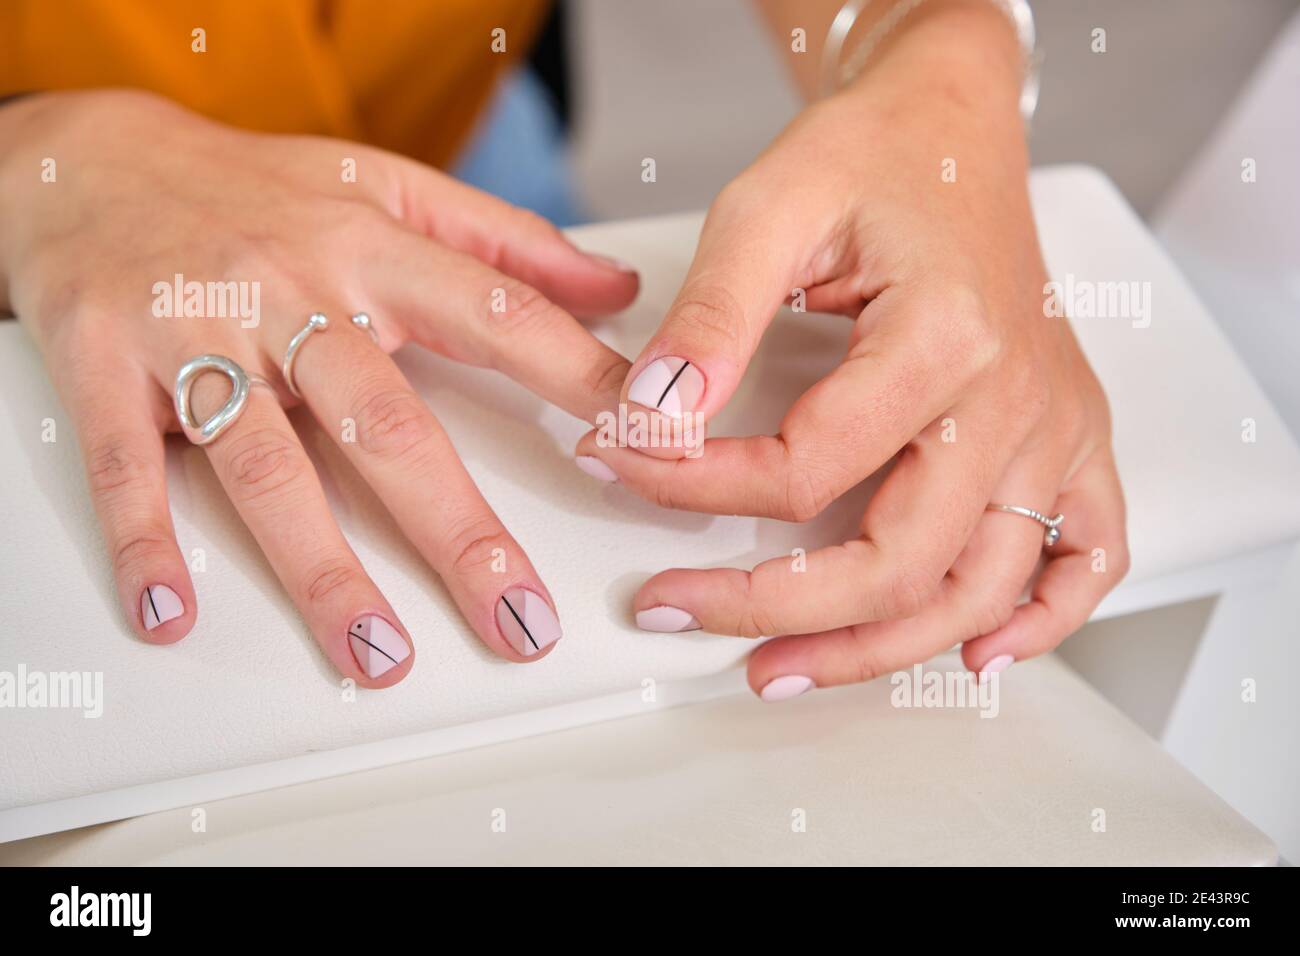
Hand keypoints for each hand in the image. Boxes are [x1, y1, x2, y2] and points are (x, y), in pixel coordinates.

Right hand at [0, 89, 637, 685]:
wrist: (92, 162)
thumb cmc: (258, 187)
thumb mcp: (389, 186)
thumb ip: (507, 240)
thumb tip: (616, 288)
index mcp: (373, 250)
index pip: (498, 317)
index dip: (580, 380)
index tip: (646, 447)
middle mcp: (292, 296)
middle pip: (388, 424)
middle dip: (460, 532)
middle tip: (520, 618)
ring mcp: (197, 334)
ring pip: (269, 464)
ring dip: (324, 567)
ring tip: (379, 652)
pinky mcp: (107, 367)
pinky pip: (127, 463)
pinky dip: (146, 540)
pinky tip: (173, 611)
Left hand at [574, 3, 1128, 697]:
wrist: (953, 125)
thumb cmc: (872, 157)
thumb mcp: (768, 206)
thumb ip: (710, 318)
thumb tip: (652, 415)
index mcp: (943, 338)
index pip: (803, 468)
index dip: (692, 486)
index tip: (620, 463)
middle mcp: (1013, 398)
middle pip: (898, 561)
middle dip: (770, 608)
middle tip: (676, 611)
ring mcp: (1051, 426)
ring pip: (980, 588)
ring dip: (878, 649)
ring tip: (780, 667)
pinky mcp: (1066, 434)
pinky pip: (1087, 555)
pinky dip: (1040, 620)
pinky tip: (975, 651)